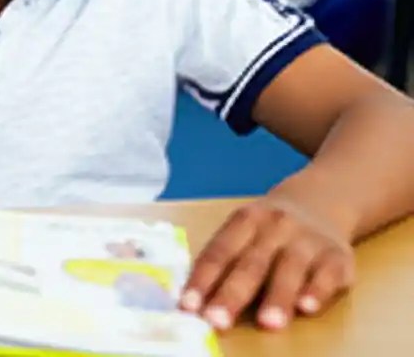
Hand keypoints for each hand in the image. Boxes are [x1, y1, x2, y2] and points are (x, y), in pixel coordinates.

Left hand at [180, 198, 354, 330]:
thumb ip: (224, 260)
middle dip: (232, 295)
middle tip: (217, 321)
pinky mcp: (337, 257)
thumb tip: (196, 300)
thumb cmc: (268, 230)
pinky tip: (307, 308)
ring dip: (277, 297)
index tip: (188, 307)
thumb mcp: (243, 231)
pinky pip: (327, 274)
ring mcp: (308, 241)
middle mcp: (276, 227)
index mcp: (245, 220)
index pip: (219, 252)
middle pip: (251, 264)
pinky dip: (317, 291)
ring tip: (267, 323)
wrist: (319, 202)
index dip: (202, 280)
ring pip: (290, 269)